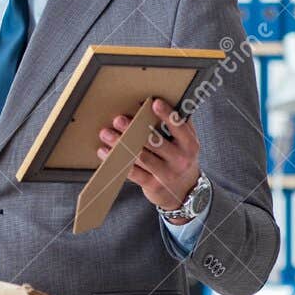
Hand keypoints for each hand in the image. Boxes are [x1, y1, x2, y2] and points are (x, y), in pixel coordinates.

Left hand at [95, 98, 201, 212]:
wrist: (184, 192)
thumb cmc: (180, 160)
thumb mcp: (186, 143)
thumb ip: (178, 126)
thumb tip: (161, 101)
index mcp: (189, 144)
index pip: (179, 127)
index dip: (167, 114)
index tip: (154, 103)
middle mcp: (180, 159)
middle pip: (155, 141)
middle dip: (134, 129)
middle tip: (118, 119)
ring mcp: (167, 174)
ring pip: (140, 157)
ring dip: (121, 144)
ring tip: (106, 133)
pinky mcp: (153, 185)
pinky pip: (132, 172)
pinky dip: (117, 161)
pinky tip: (105, 152)